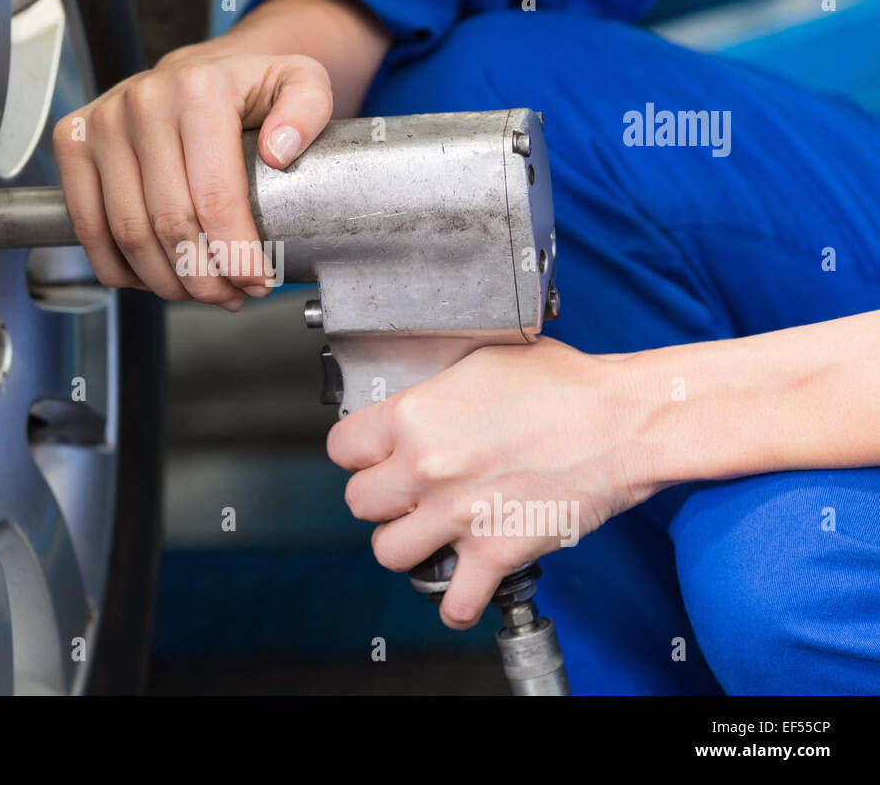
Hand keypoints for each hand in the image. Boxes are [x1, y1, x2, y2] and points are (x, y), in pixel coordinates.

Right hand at [52, 45, 333, 308]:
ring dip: (167, 281)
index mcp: (198, 89)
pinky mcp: (72, 142)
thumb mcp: (300, 83)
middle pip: (169, 224)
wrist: (194, 72)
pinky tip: (157, 276)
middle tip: (232, 295)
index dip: (236, 254)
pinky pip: (88, 228)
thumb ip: (307, 108)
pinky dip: (122, 269)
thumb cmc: (247, 89)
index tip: (257, 281)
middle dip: (205, 277)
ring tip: (201, 290)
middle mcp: (142, 103)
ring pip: (129, 235)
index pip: (213, 198)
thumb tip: (279, 151)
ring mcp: (101, 124)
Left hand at [328, 338, 658, 628]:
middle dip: (379, 498)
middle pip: (358, 502)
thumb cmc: (565, 385)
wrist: (624, 421)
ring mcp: (458, 514)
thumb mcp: (480, 362)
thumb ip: (435, 390)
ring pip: (388, 552)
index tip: (373, 457)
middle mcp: (426, 467)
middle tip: (404, 491)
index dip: (358, 453)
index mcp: (415, 416)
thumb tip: (415, 404)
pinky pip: (455, 602)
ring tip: (427, 531)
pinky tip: (462, 584)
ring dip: (405, 544)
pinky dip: (455, 602)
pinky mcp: (496, 552)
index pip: (342, 448)